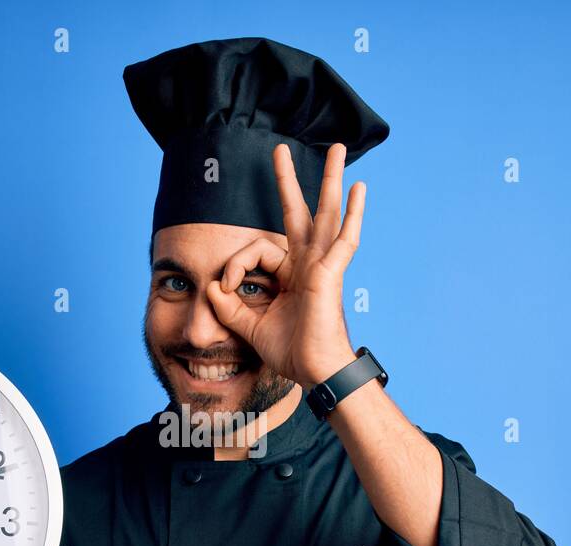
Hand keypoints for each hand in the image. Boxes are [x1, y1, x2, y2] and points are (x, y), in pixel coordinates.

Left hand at [205, 142, 365, 388]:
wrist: (315, 371)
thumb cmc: (292, 352)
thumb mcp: (250, 327)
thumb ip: (229, 306)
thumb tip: (211, 286)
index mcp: (290, 274)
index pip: (257, 250)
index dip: (236, 265)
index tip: (226, 287)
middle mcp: (307, 264)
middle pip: (299, 212)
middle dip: (288, 181)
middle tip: (280, 150)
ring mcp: (322, 265)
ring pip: (326, 213)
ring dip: (330, 180)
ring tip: (337, 149)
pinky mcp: (331, 273)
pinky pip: (344, 239)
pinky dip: (352, 214)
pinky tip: (358, 189)